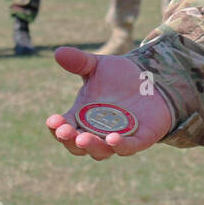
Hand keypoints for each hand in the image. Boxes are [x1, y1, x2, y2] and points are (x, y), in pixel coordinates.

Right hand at [46, 47, 172, 160]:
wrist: (151, 79)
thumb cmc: (118, 76)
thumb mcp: (97, 66)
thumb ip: (79, 61)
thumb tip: (58, 52)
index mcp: (82, 117)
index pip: (64, 128)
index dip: (57, 127)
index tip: (52, 120)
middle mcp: (97, 132)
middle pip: (78, 146)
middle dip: (69, 141)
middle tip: (64, 132)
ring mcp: (118, 138)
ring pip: (101, 151)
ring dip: (91, 147)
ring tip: (82, 139)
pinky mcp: (140, 139)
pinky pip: (128, 147)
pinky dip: (120, 146)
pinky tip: (112, 138)